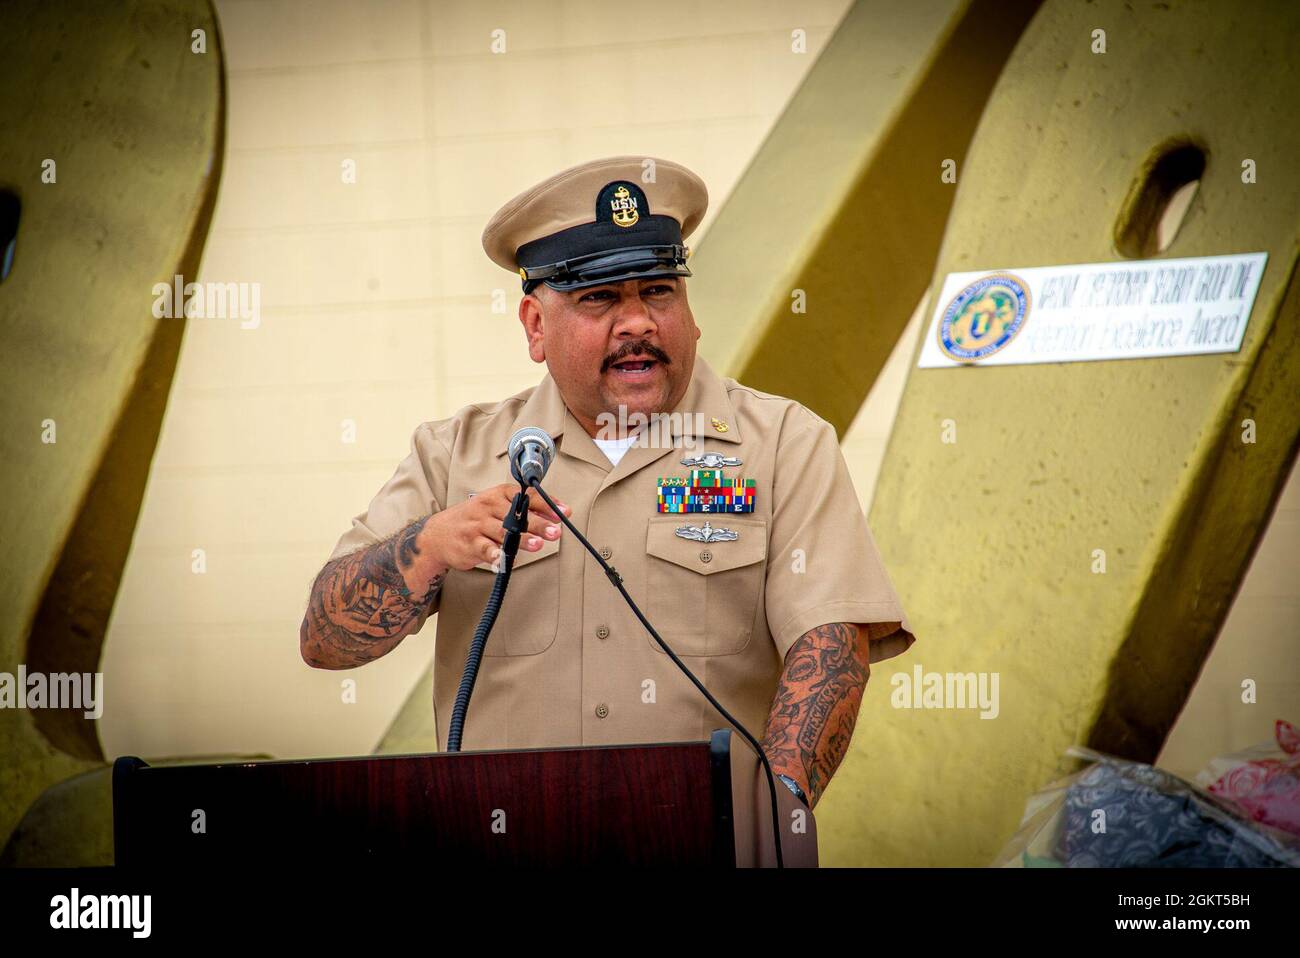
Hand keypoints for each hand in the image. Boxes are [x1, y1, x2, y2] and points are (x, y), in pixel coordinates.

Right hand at [417, 482, 571, 572]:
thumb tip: (555, 516)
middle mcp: (488, 507)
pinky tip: (505, 560)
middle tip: (555, 532)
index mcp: (498, 495)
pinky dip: (496, 555)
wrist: (438, 534)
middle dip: (538, 523)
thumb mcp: (496, 508)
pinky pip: (485, 550)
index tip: (564, 513)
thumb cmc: (475, 519)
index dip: (546, 504)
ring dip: (521, 539)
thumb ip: (523, 512)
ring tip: (537, 545)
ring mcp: (478, 525)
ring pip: (503, 532)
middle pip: (517, 515)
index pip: (525, 496)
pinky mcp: (470, 544)